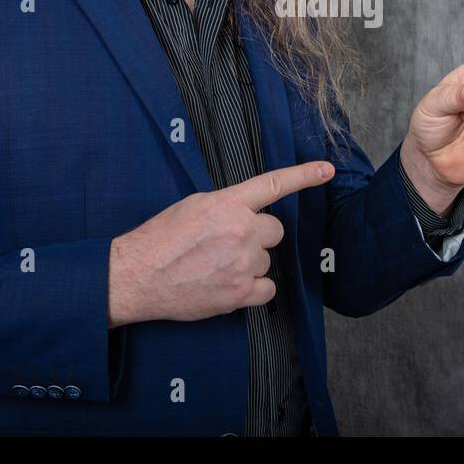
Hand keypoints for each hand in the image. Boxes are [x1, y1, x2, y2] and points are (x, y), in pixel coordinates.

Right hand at [107, 160, 335, 325]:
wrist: (137, 277)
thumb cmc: (160, 240)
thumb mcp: (193, 206)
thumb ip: (226, 205)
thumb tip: (245, 211)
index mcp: (227, 204)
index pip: (273, 184)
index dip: (304, 176)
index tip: (326, 170)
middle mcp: (241, 231)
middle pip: (274, 230)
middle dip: (258, 236)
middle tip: (229, 244)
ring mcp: (243, 263)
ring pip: (267, 260)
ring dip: (249, 263)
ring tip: (217, 266)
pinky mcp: (240, 294)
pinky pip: (268, 289)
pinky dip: (253, 289)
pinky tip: (229, 285)